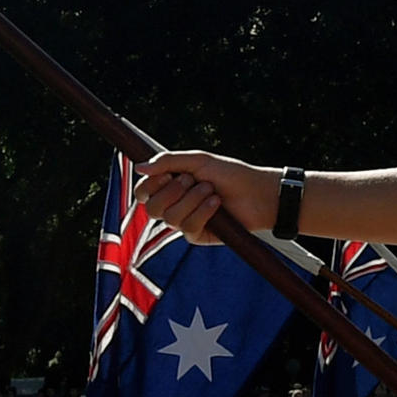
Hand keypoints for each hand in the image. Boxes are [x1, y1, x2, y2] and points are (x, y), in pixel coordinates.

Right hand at [131, 150, 271, 236]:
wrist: (257, 191)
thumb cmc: (229, 173)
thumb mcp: (198, 161)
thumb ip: (167, 162)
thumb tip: (139, 167)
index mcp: (169, 186)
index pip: (142, 192)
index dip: (150, 185)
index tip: (169, 174)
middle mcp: (174, 205)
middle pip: (152, 208)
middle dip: (173, 191)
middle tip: (192, 180)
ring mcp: (185, 222)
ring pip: (171, 218)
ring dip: (192, 200)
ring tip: (211, 190)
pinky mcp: (198, 235)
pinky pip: (189, 228)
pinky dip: (203, 212)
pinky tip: (217, 204)